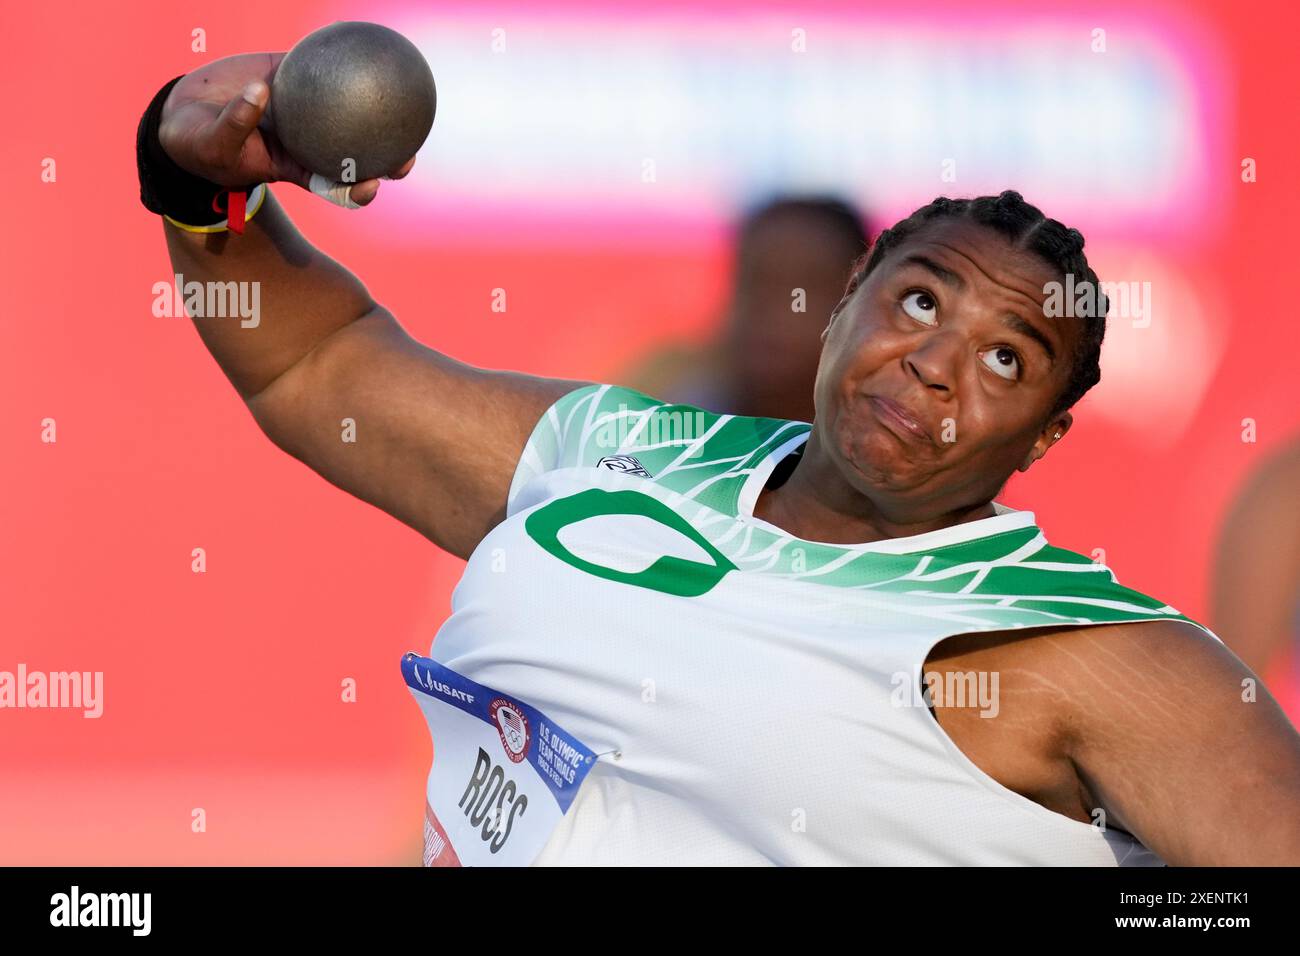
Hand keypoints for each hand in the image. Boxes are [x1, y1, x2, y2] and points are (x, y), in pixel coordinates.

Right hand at [157, 52, 415, 206]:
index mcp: (296, 167)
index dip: (357, 190)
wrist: (185, 112)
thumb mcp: (213, 144)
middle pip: (356, 153)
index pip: (335, 184)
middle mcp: (309, 140)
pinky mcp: (293, 76)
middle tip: (405, 156)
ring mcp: (305, 108)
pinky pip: (319, 65)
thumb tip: (261, 93)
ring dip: (376, 105)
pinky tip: (352, 40)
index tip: (370, 186)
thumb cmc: (199, 144)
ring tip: (401, 96)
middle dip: (386, 159)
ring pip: (348, 108)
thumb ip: (234, 125)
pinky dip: (335, 55)